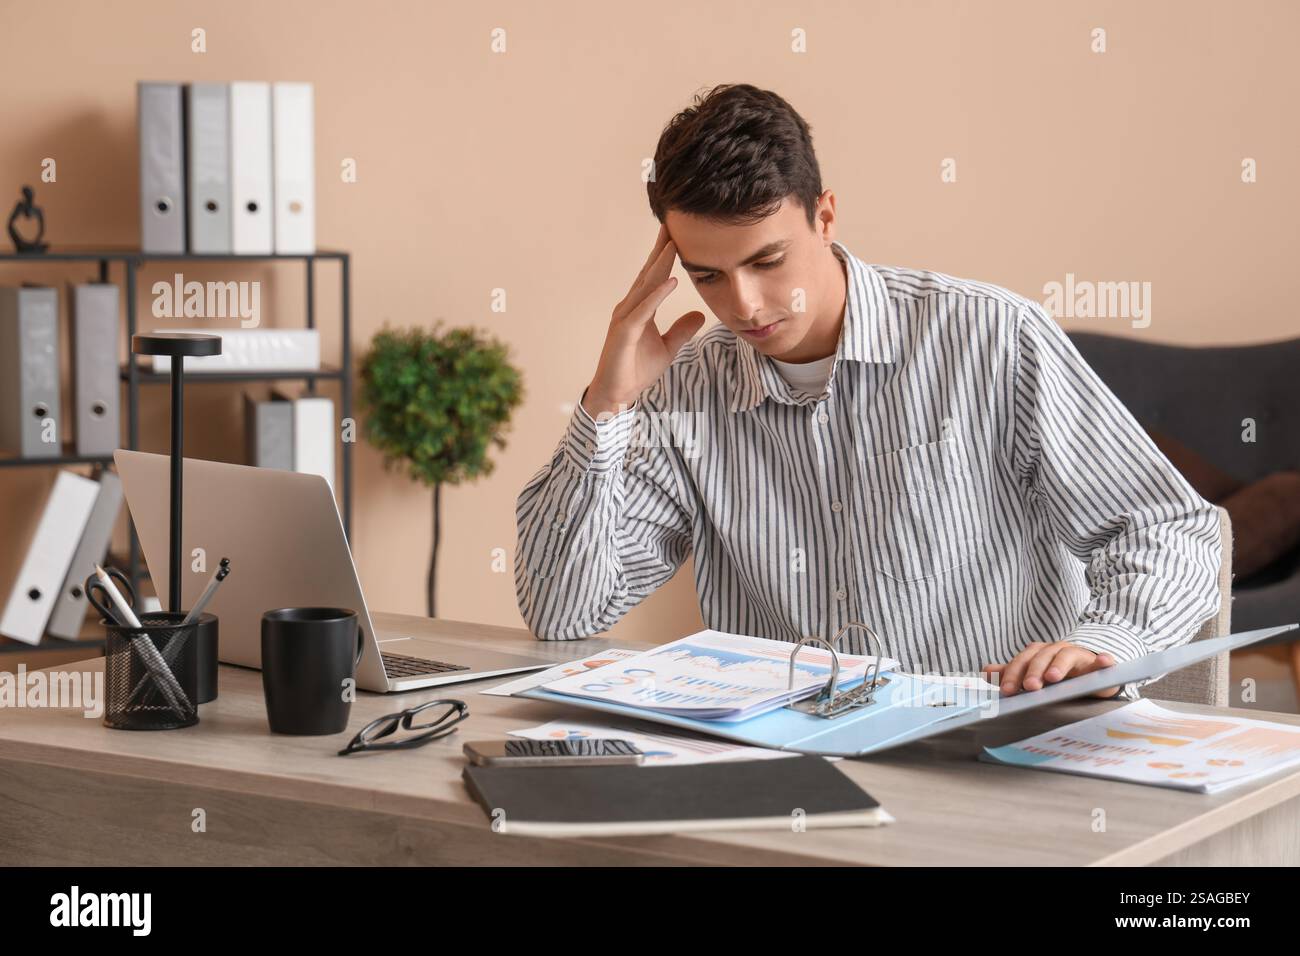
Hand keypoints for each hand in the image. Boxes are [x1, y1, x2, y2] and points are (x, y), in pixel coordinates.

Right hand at [582, 223, 705, 417]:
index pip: (655, 276)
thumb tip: (700, 315)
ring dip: (660, 265)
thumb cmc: (636, 370)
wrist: (616, 395)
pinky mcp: (624, 333)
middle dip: (660, 249)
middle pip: (648, 273)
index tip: (678, 233)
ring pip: (645, 286)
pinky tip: (671, 282)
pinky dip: (657, 295)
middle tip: (673, 224)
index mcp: (640, 308)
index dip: (665, 255)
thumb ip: (682, 330)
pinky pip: (643, 310)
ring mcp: (625, 318)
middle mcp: (630, 307)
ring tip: (673, 244)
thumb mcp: (667, 348)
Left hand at [981, 642, 1121, 698]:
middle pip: (1041, 657)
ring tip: (1054, 677)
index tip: (1006, 691)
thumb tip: (985, 671)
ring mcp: (1077, 655)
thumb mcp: (1032, 675)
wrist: (1087, 672)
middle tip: (1030, 687)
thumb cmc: (1056, 675)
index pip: (1022, 661)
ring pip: (1066, 655)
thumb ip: (1011, 674)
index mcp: (1038, 654)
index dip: (1012, 675)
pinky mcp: (1097, 663)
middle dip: (1034, 671)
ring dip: (1059, 665)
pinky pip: (1101, 661)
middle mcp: (1055, 651)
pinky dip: (1102, 660)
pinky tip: (1104, 662)